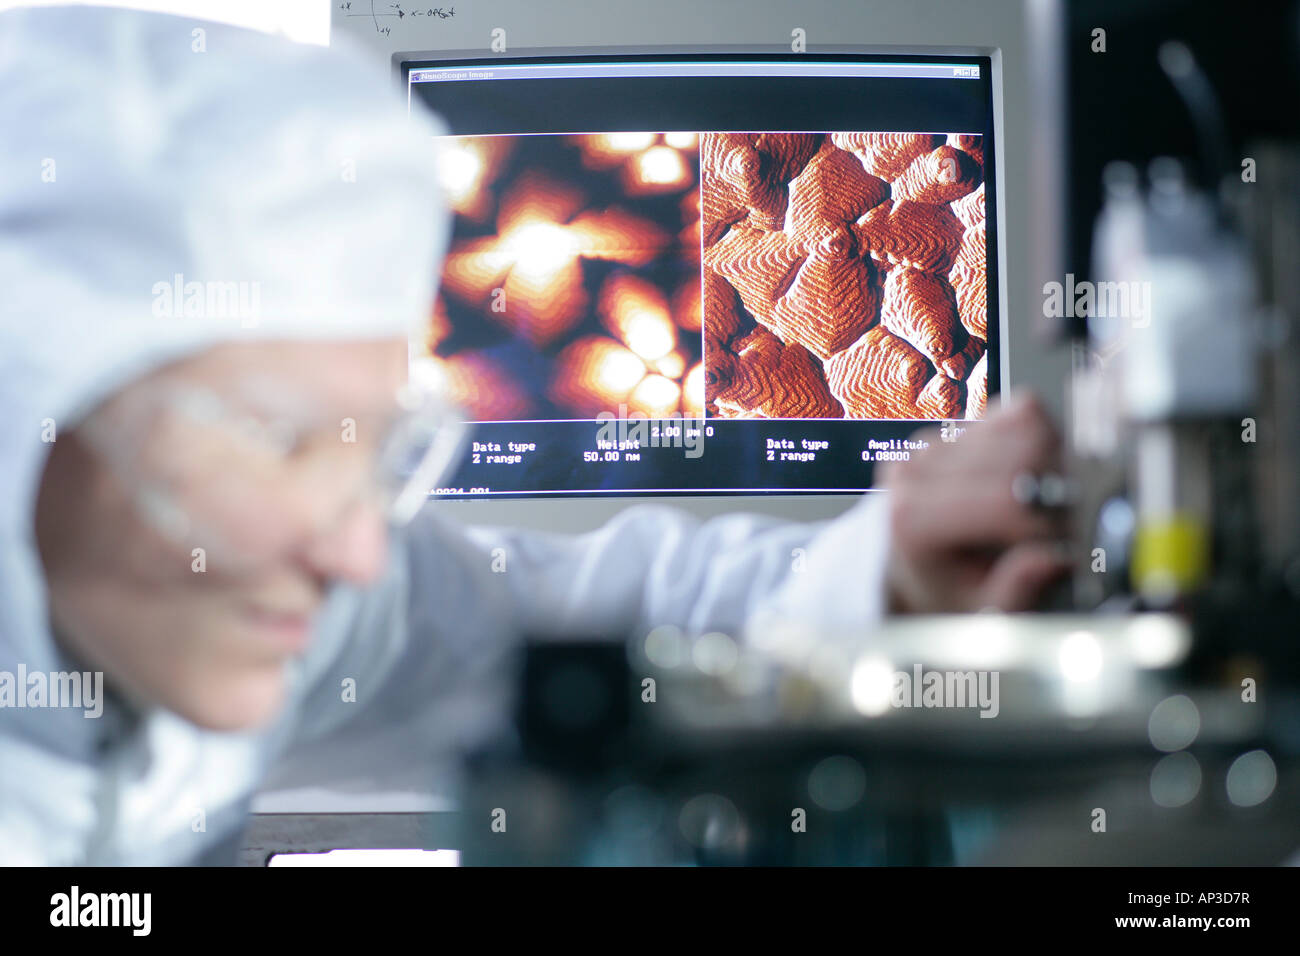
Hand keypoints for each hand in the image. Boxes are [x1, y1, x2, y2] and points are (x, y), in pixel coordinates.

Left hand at [877, 389, 1071, 613]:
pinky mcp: (953, 428)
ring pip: (1023, 424)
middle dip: (1056, 486)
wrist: (909, 571)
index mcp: (914, 518)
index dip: (1048, 520)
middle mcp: (918, 472)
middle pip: (1020, 451)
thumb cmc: (943, 590)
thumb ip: (1016, 589)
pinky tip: (1030, 472)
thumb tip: (1056, 557)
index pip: (1004, 498)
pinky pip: (1016, 412)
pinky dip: (1038, 438)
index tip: (1063, 542)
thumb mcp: (978, 609)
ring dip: (1050, 458)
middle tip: (1062, 520)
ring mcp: (934, 444)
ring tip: (1044, 497)